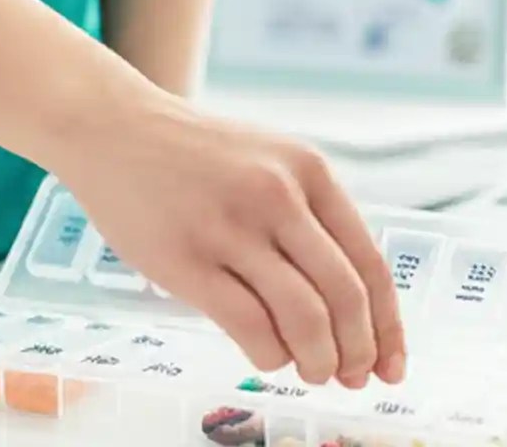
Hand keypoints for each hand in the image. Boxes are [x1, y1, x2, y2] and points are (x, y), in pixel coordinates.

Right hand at [55, 95, 405, 388]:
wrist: (116, 129)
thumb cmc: (194, 155)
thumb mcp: (270, 161)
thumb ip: (309, 218)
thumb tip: (349, 307)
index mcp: (309, 171)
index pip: (368, 262)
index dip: (387, 324)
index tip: (391, 362)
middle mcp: (278, 196)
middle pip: (345, 295)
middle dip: (358, 350)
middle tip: (353, 377)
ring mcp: (232, 228)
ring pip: (304, 316)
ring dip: (319, 360)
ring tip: (314, 372)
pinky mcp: (187, 260)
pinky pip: (249, 325)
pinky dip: (271, 355)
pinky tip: (270, 358)